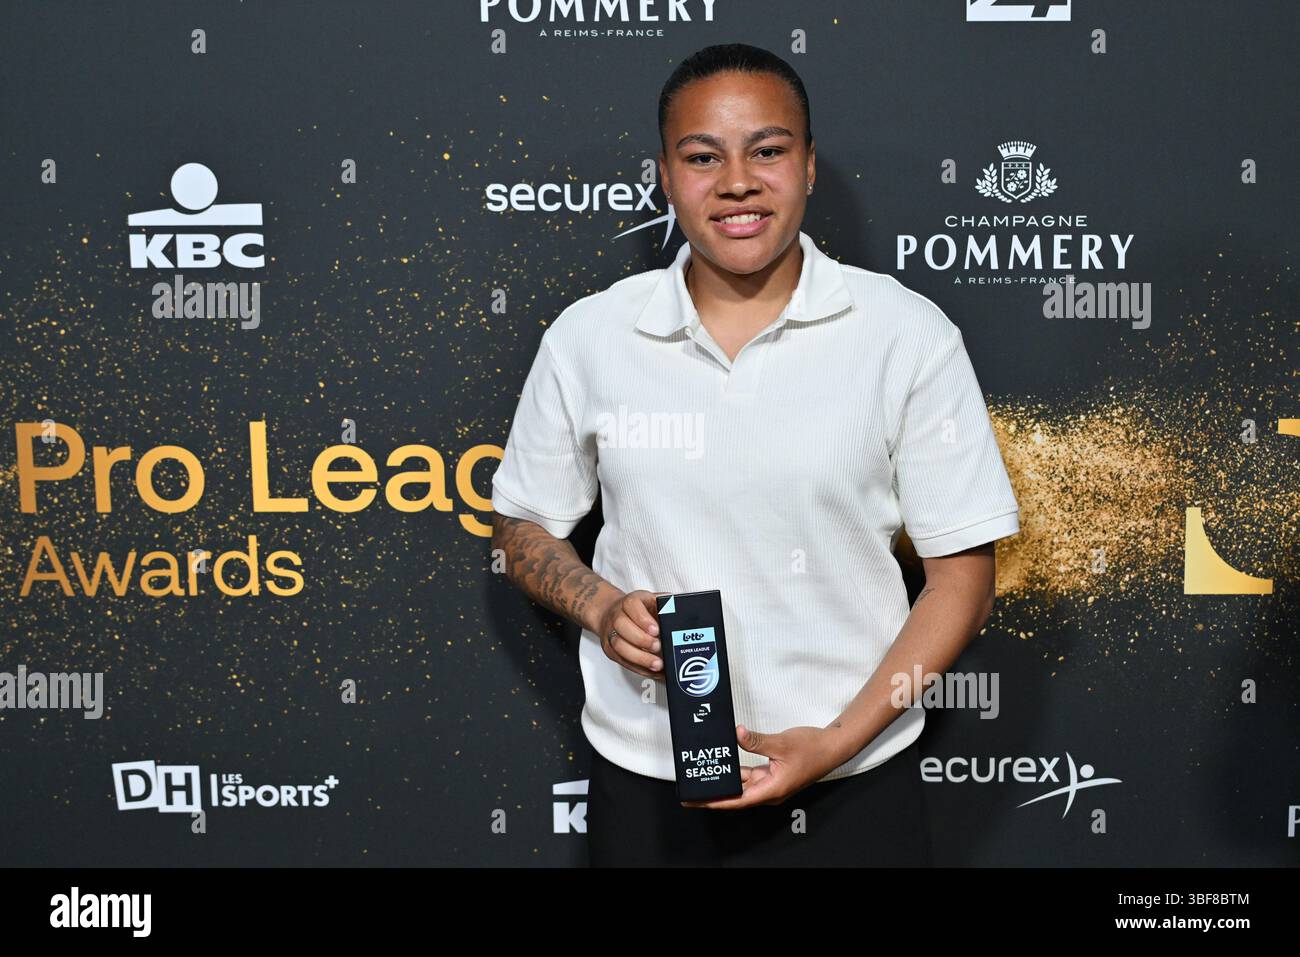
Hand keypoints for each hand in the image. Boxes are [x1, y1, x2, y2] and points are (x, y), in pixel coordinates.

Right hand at [596, 589, 669, 680]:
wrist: (613, 613)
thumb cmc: (637, 609)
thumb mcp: (652, 600)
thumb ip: (665, 605)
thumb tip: (680, 611)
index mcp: (630, 602)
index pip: (632, 606)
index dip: (643, 619)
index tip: (656, 630)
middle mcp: (617, 616)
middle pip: (622, 626)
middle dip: (642, 640)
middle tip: (658, 647)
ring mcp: (611, 633)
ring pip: (619, 646)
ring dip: (639, 657)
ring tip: (657, 664)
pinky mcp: (610, 649)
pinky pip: (622, 660)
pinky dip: (638, 668)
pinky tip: (652, 671)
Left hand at [681, 724, 839, 808]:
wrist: (831, 746)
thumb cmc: (812, 749)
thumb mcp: (780, 743)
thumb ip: (756, 741)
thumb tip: (737, 734)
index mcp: (772, 789)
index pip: (737, 800)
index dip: (716, 801)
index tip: (697, 801)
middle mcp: (769, 790)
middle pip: (737, 795)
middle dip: (716, 791)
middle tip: (693, 786)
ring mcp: (771, 783)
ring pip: (743, 784)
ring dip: (726, 780)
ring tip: (705, 773)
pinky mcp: (773, 774)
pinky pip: (751, 775)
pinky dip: (738, 770)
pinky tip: (725, 762)